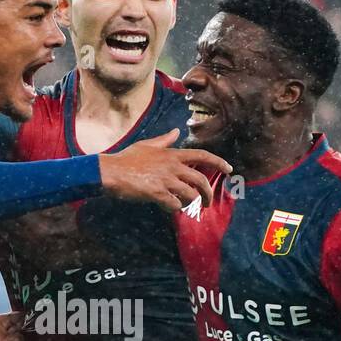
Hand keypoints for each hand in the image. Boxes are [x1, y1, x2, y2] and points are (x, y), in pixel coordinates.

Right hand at [99, 129, 231, 212]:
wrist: (110, 171)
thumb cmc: (127, 159)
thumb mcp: (147, 145)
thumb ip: (164, 140)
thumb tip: (177, 131)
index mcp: (171, 154)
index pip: (202, 156)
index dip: (218, 162)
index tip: (229, 169)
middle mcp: (172, 166)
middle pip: (201, 180)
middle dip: (208, 193)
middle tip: (207, 203)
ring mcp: (165, 180)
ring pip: (190, 195)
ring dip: (189, 203)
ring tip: (184, 206)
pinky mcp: (157, 193)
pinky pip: (174, 204)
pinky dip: (174, 208)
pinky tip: (168, 207)